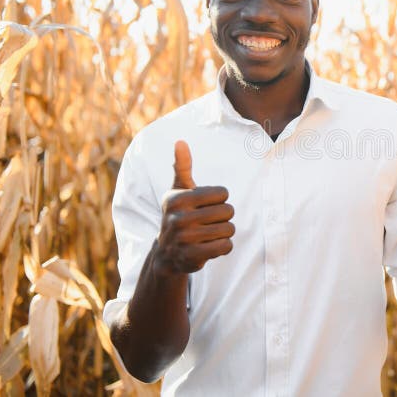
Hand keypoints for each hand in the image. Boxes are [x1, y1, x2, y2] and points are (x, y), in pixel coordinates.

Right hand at [154, 140, 234, 274]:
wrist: (167, 252)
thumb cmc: (179, 214)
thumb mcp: (179, 191)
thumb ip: (182, 166)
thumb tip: (180, 141)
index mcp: (178, 199)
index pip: (223, 193)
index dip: (220, 199)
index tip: (205, 206)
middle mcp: (178, 218)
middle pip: (228, 211)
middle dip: (224, 217)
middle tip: (208, 222)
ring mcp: (184, 239)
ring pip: (229, 229)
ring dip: (224, 232)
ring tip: (209, 234)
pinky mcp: (191, 256)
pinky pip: (226, 246)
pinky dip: (224, 246)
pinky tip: (211, 246)